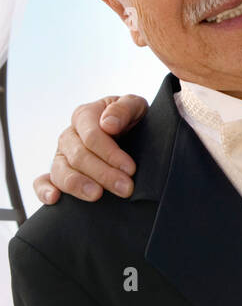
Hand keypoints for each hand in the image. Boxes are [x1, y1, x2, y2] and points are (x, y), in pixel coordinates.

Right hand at [33, 95, 148, 204]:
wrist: (129, 133)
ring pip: (61, 171)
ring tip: (96, 195)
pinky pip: (42, 182)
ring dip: (78, 185)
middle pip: (79, 157)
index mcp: (84, 116)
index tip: (130, 169)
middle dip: (103, 174)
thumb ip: (123, 109)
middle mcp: (69, 136)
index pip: (91, 136)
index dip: (110, 154)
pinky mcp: (57, 173)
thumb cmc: (130, 119)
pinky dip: (44, 190)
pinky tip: (54, 198)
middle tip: (125, 188)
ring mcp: (60, 156)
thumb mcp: (134, 106)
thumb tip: (108, 124)